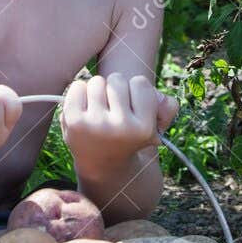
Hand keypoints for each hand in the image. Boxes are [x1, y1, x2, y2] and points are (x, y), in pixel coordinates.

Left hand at [61, 75, 177, 175]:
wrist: (101, 163)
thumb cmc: (129, 135)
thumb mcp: (155, 124)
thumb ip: (167, 106)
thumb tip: (159, 98)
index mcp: (143, 129)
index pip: (140, 83)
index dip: (136, 92)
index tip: (133, 109)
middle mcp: (120, 128)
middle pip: (117, 79)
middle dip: (116, 90)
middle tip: (115, 110)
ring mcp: (95, 124)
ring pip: (96, 81)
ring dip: (98, 91)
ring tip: (100, 111)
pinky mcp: (74, 121)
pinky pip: (77, 86)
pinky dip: (80, 93)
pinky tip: (85, 110)